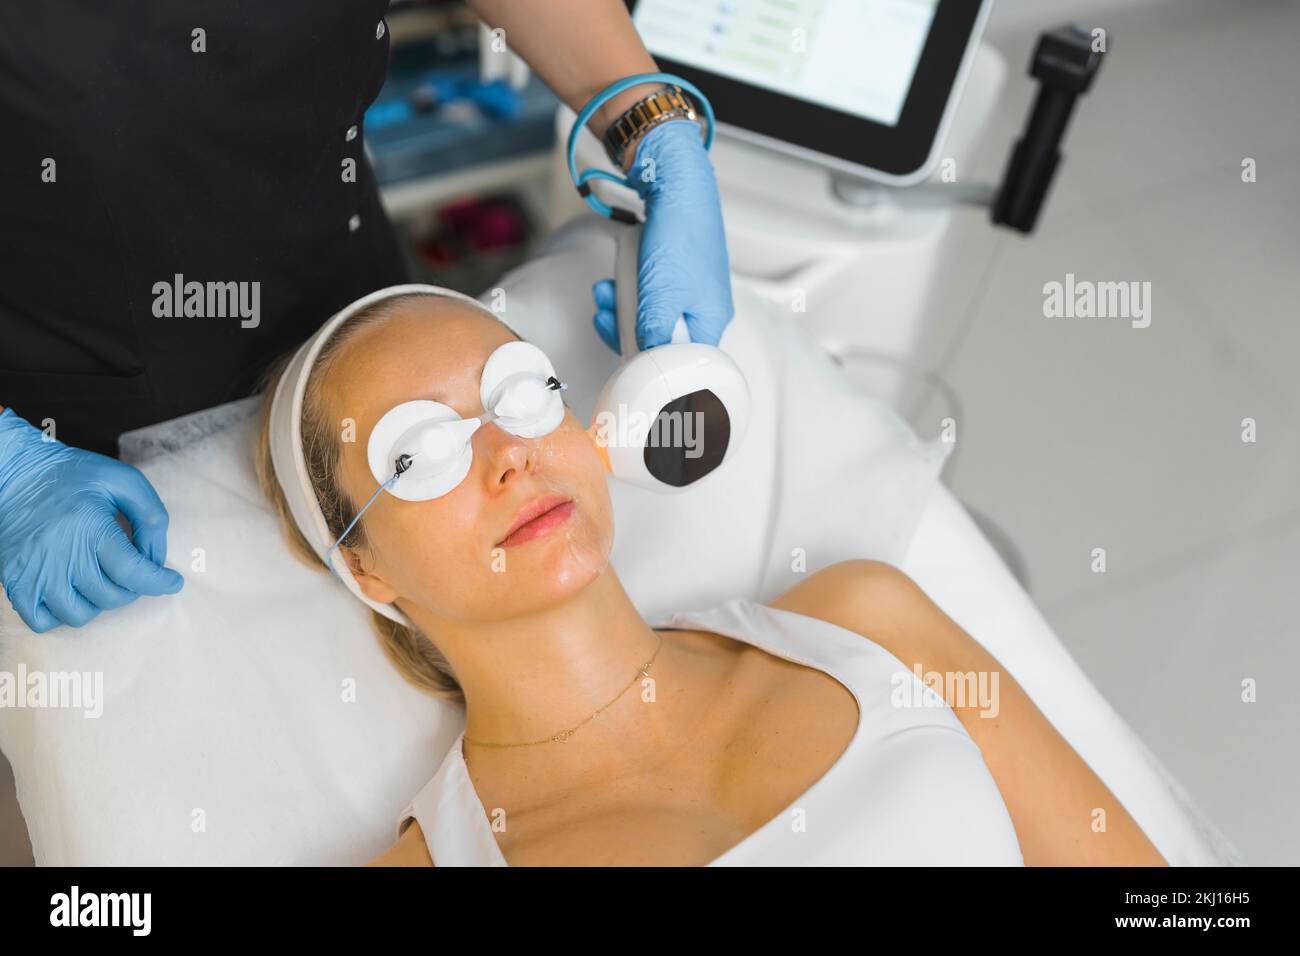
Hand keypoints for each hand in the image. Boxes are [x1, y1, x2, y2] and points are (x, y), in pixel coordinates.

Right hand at [0, 408, 183, 632]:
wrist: (15, 472)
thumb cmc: (73, 475)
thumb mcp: (124, 480)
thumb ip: (151, 516)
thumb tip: (157, 558)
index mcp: (90, 527)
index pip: (132, 572)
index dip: (159, 582)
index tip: (173, 582)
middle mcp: (60, 555)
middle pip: (111, 596)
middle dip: (131, 587)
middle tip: (129, 568)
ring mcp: (34, 572)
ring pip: (80, 615)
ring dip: (99, 602)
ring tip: (100, 577)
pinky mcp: (14, 581)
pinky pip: (43, 621)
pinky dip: (63, 613)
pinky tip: (73, 590)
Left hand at [591, 118, 733, 353]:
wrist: (677, 184)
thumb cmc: (679, 234)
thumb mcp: (661, 295)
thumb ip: (653, 335)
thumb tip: (645, 363)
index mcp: (711, 321)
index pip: (682, 363)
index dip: (650, 364)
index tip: (624, 359)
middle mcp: (704, 309)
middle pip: (661, 340)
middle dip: (625, 329)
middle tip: (604, 316)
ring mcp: (690, 291)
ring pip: (650, 316)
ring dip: (620, 308)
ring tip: (603, 292)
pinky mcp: (675, 274)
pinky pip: (648, 295)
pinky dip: (628, 291)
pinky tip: (612, 281)